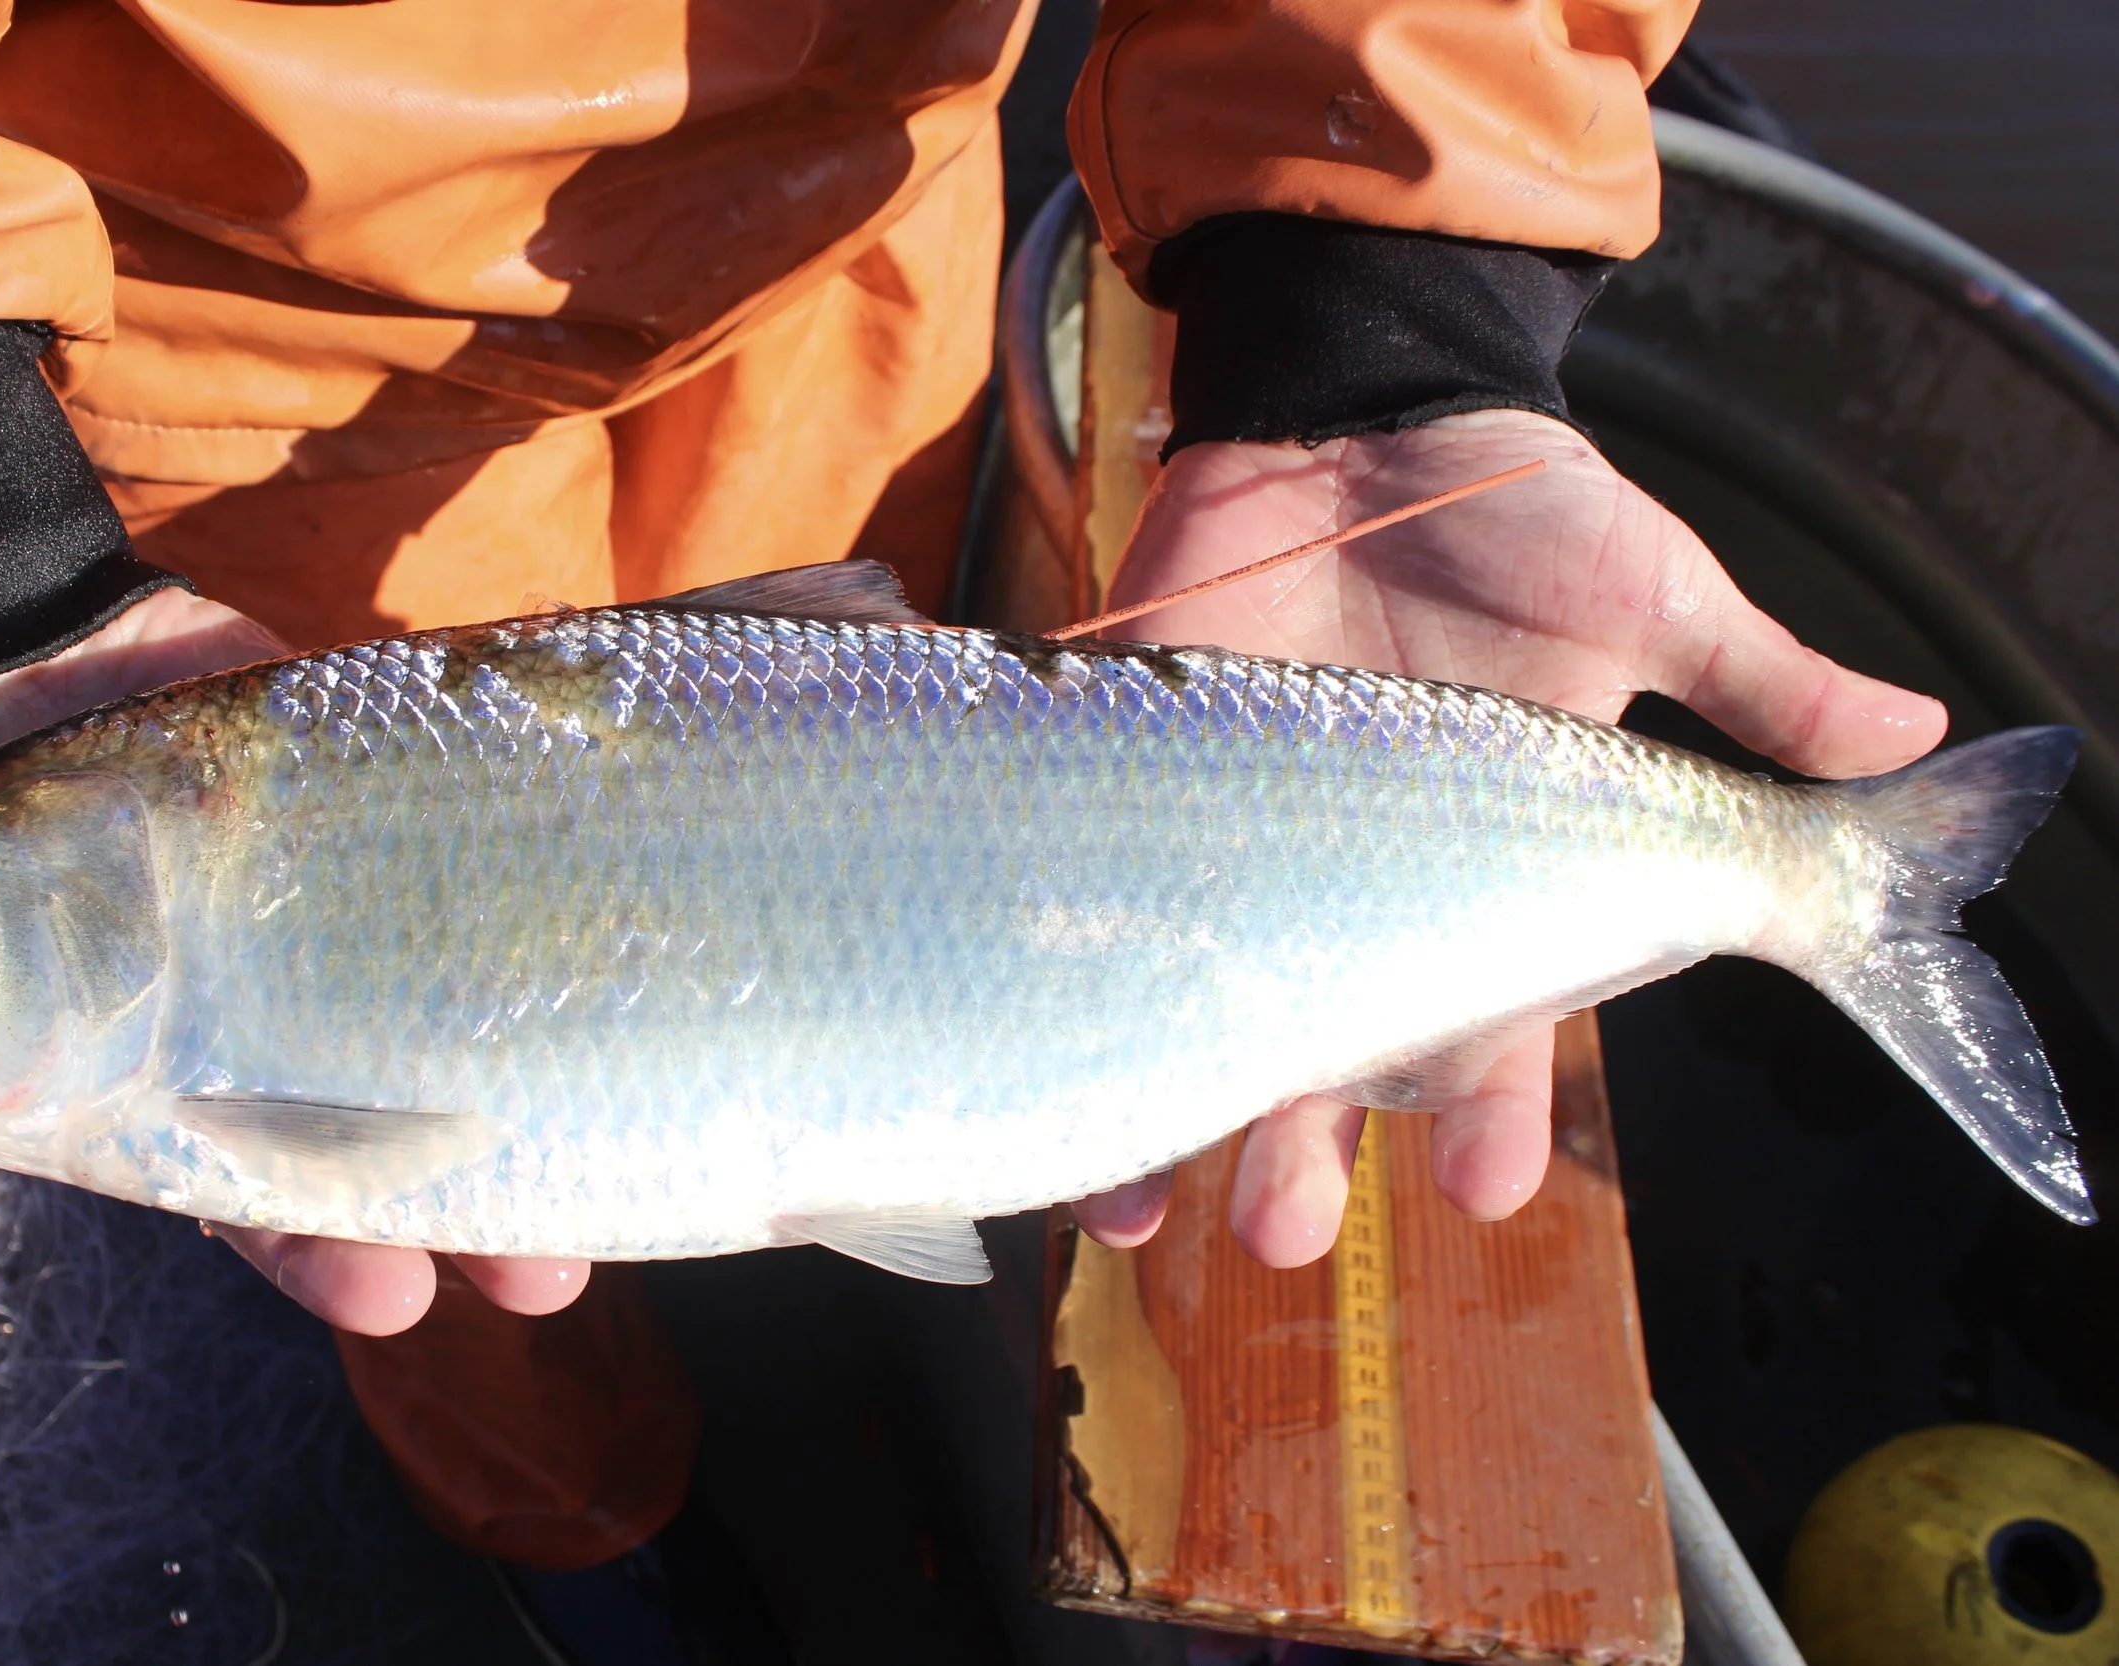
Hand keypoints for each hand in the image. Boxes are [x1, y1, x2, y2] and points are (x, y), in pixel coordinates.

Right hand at [0, 589, 588, 1331]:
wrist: (2, 621)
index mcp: (163, 1076)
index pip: (253, 1192)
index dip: (320, 1252)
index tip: (389, 1292)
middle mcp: (273, 1019)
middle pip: (383, 1145)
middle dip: (461, 1215)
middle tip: (540, 1272)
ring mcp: (345, 920)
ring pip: (450, 1041)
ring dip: (531, 1120)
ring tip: (604, 1183)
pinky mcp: (393, 813)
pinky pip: (484, 890)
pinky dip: (544, 932)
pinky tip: (633, 974)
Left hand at [1072, 410, 1947, 1265]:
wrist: (1365, 402)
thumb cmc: (1519, 508)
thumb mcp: (1652, 590)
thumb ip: (1759, 681)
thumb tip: (1920, 745)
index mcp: (1481, 871)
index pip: (1498, 1028)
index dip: (1495, 1113)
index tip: (1486, 1186)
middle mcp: (1351, 886)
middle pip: (1328, 1060)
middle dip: (1306, 1154)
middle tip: (1283, 1228)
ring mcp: (1237, 844)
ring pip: (1199, 1017)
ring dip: (1166, 1116)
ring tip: (1132, 1212)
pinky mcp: (1136, 779)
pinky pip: (1093, 909)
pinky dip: (1058, 984)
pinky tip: (1032, 1062)